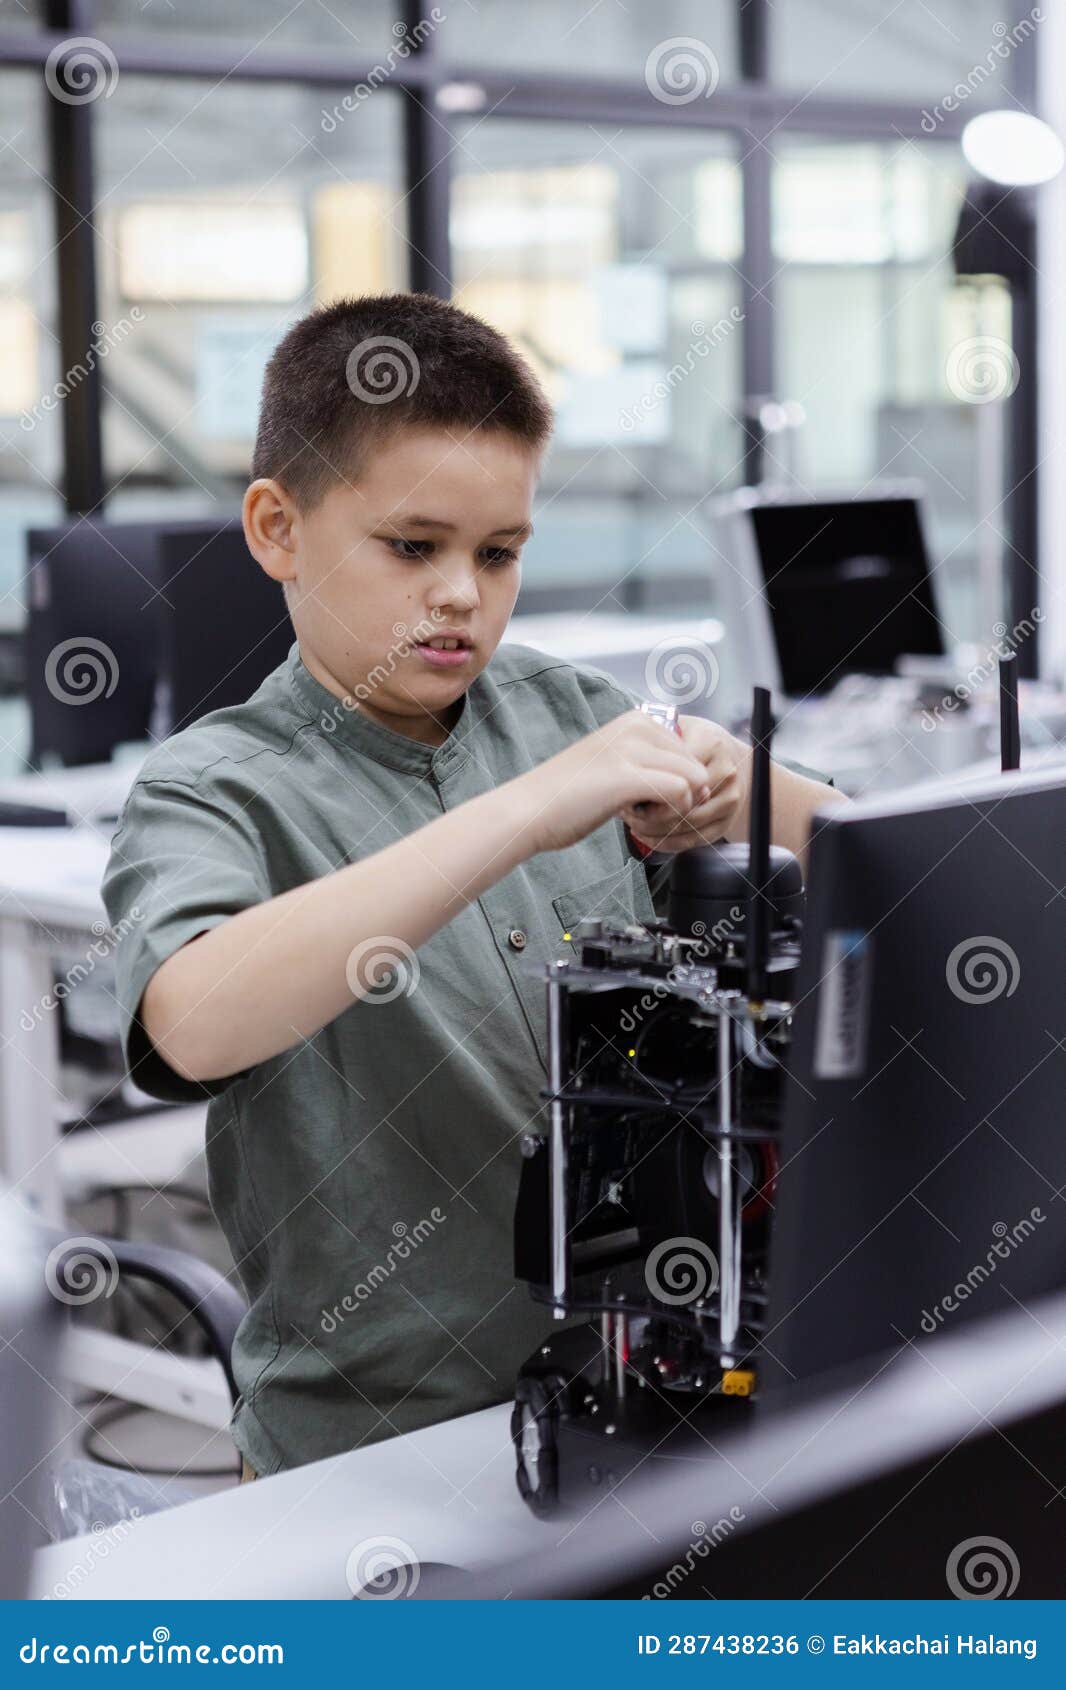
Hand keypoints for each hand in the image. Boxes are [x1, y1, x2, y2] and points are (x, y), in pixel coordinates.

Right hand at [520, 710, 716, 853]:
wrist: (528, 810)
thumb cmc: (568, 795)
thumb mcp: (615, 765)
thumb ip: (653, 767)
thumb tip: (703, 786)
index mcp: (635, 720)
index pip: (689, 754)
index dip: (674, 783)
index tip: (640, 795)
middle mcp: (637, 726)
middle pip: (696, 767)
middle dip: (679, 796)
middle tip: (641, 809)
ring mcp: (633, 749)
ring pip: (695, 780)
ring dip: (674, 807)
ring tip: (638, 814)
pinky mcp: (630, 776)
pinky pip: (681, 794)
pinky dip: (666, 816)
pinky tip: (635, 820)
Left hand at [619, 715, 747, 854]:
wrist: (732, 758)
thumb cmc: (697, 743)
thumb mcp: (678, 730)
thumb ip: (658, 743)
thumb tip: (630, 765)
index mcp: (711, 745)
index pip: (676, 770)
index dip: (647, 782)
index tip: (627, 786)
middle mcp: (726, 773)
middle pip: (681, 801)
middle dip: (648, 810)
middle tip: (626, 808)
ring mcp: (729, 800)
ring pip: (685, 824)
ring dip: (653, 828)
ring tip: (633, 820)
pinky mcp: (726, 822)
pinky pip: (692, 840)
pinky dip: (665, 842)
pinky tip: (647, 834)